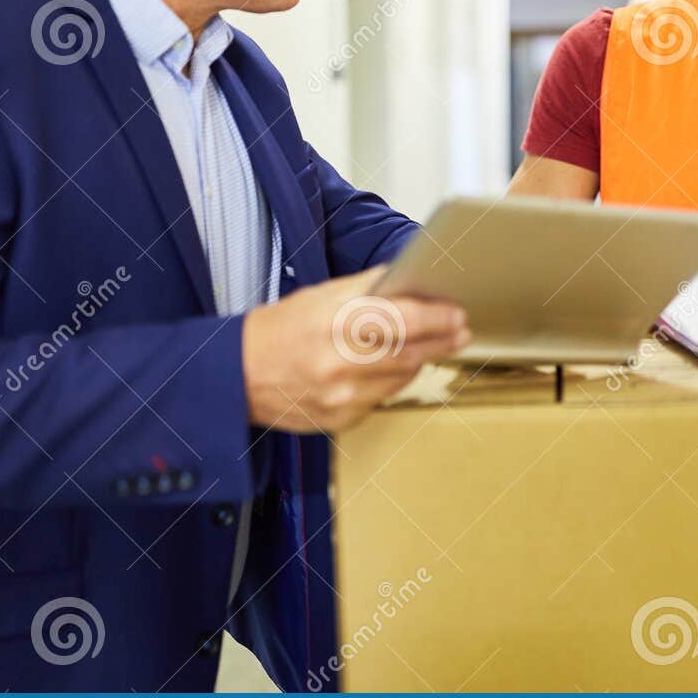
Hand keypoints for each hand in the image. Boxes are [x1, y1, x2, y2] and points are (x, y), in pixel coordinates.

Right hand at [240, 268, 468, 433]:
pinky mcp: (340, 420)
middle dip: (441, 341)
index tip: (457, 314)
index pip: (403, 318)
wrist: (237, 375)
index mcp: (336, 321)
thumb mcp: (321, 296)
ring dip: (418, 361)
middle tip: (460, 332)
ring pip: (400, 378)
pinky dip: (390, 383)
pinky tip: (389, 370)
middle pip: (411, 352)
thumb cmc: (281, 329)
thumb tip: (410, 277)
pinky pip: (380, 400)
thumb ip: (368, 288)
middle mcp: (340, 361)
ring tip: (429, 347)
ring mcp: (341, 395)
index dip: (437, 317)